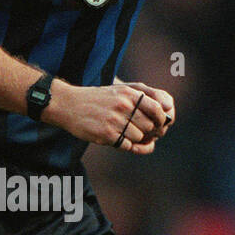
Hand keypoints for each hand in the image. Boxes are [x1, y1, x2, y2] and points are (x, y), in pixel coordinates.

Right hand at [45, 79, 169, 151]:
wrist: (68, 104)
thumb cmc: (97, 98)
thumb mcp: (119, 90)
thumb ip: (141, 97)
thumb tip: (166, 109)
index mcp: (129, 93)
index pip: (156, 108)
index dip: (161, 119)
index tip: (159, 124)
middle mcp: (124, 106)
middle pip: (149, 125)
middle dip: (147, 131)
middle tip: (139, 131)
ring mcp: (115, 120)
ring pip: (138, 137)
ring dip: (133, 138)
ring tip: (122, 132)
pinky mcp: (106, 134)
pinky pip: (126, 145)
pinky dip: (123, 144)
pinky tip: (114, 137)